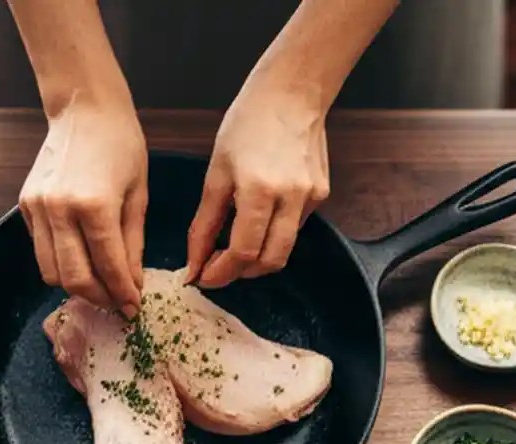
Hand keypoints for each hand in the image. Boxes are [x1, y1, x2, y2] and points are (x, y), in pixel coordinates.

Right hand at [19, 101, 147, 314]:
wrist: (84, 109)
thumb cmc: (121, 146)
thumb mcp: (138, 196)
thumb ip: (132, 245)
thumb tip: (132, 285)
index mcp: (95, 205)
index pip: (109, 267)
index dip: (123, 294)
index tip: (134, 308)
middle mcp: (59, 209)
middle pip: (73, 279)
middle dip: (98, 298)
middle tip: (117, 303)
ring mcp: (37, 207)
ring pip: (50, 271)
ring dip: (76, 286)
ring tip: (100, 285)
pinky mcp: (26, 204)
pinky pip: (41, 249)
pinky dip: (61, 262)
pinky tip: (81, 257)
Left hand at [187, 87, 329, 287]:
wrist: (291, 93)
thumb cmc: (247, 124)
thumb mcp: (216, 173)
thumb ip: (205, 223)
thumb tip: (195, 262)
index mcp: (259, 190)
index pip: (243, 252)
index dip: (222, 273)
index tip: (203, 278)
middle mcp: (291, 198)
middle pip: (269, 261)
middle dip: (241, 273)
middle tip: (217, 269)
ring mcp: (311, 198)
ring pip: (284, 249)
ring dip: (257, 257)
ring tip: (234, 247)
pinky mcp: (321, 194)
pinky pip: (294, 228)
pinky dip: (273, 233)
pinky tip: (260, 216)